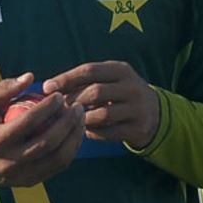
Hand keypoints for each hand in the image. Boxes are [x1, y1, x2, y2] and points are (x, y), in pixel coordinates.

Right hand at [0, 73, 85, 193]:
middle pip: (47, 142)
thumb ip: (4, 89)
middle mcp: (9, 162)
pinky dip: (71, 149)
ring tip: (80, 119)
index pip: (28, 122)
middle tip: (77, 106)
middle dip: (67, 122)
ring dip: (74, 137)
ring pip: (57, 158)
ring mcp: (21, 175)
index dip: (47, 107)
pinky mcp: (30, 181)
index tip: (60, 95)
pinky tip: (75, 133)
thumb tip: (30, 77)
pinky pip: (57, 166)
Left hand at [43, 61, 160, 149]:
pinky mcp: (138, 128)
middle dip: (72, 101)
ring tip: (71, 121)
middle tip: (58, 109)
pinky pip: (109, 133)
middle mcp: (132, 87)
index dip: (66, 79)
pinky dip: (93, 133)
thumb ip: (85, 81)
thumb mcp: (110, 79)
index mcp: (121, 70)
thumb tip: (48, 88)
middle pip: (95, 92)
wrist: (155, 113)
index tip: (47, 87)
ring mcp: (137, 108)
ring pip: (102, 115)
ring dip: (82, 119)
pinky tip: (86, 132)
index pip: (89, 70)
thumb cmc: (120, 93)